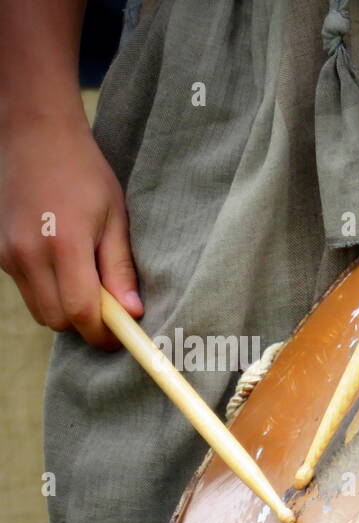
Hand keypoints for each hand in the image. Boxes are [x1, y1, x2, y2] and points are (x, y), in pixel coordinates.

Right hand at [0, 112, 141, 349]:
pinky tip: (65, 268)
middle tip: (110, 309)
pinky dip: (49, 293)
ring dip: (66, 310)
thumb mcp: (115, 219)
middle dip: (86, 324)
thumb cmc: (84, 174)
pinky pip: (27, 291)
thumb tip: (133, 312)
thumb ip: (120, 269)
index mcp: (63, 245)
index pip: (80, 312)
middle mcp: (28, 254)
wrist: (36, 137)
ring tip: (89, 283)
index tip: (123, 336)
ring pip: (40, 310)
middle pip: (57, 320)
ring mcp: (8, 254)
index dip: (103, 334)